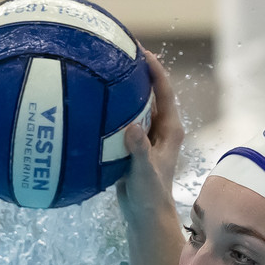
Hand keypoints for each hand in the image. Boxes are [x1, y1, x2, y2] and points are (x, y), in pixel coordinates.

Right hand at [117, 49, 183, 224]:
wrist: (144, 214)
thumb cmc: (150, 194)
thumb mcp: (144, 171)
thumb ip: (139, 149)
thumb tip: (131, 127)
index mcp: (170, 129)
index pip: (165, 90)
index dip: (154, 69)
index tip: (141, 50)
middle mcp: (161, 127)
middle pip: (150, 91)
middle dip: (137, 71)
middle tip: (118, 52)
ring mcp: (146, 134)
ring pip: (136, 104)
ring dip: (123, 89)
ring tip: (105, 70)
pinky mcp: (133, 143)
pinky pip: (123, 118)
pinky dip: (112, 108)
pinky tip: (94, 101)